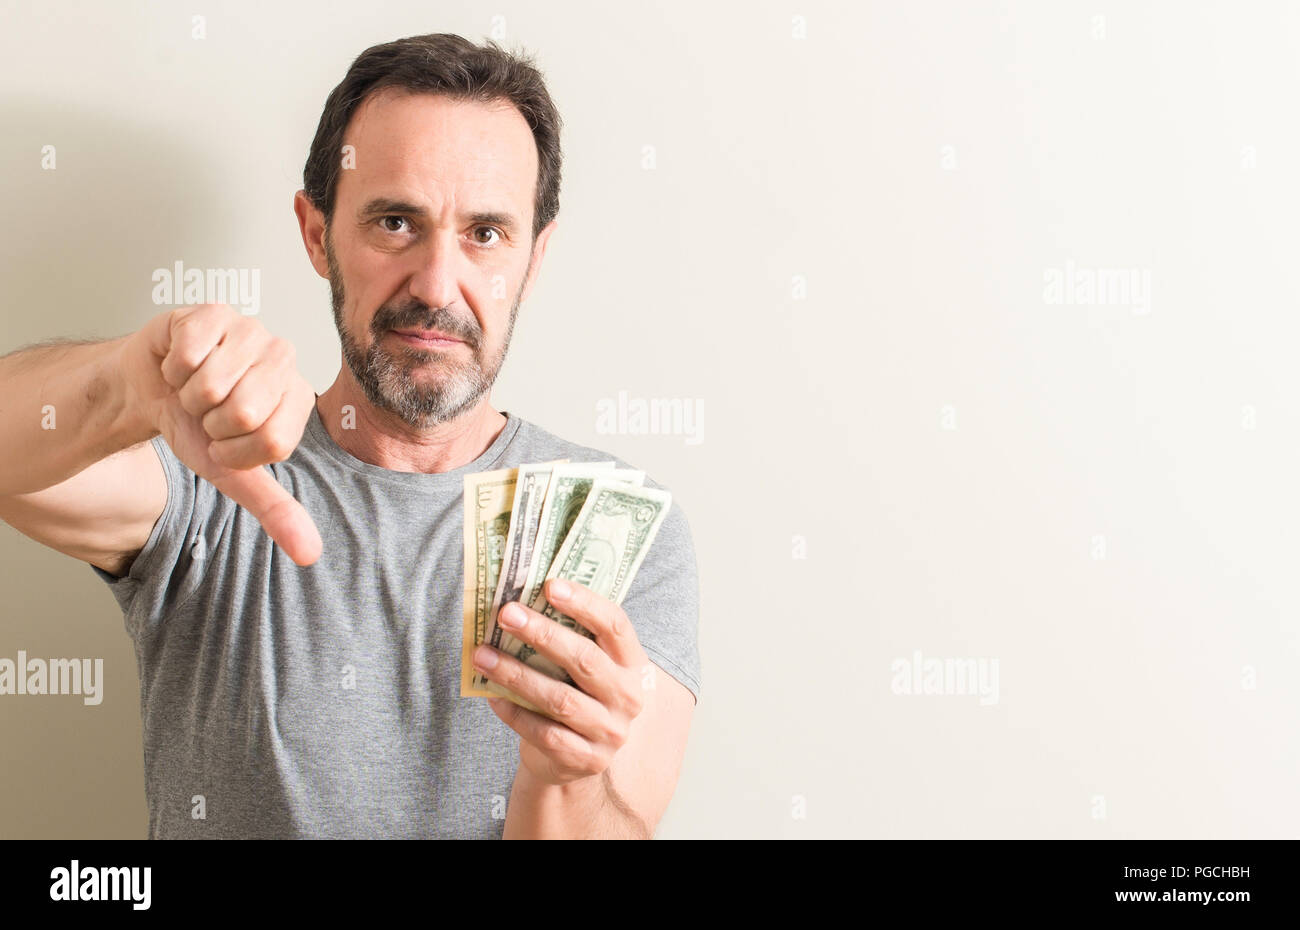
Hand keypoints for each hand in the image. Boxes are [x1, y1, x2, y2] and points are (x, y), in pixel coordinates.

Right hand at [122, 303, 321, 565]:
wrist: (151, 390)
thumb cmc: (198, 428)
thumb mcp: (235, 476)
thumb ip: (276, 510)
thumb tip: (310, 554)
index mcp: (298, 396)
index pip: (272, 441)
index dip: (234, 451)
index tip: (224, 442)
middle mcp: (284, 357)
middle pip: (246, 411)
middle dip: (210, 423)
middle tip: (206, 413)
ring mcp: (251, 329)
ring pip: (214, 384)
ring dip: (189, 396)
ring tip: (192, 389)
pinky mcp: (212, 312)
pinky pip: (188, 354)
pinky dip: (172, 368)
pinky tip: (179, 364)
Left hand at [475, 578, 649, 785]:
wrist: (582, 760)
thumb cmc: (579, 696)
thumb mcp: (587, 668)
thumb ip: (569, 639)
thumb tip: (520, 602)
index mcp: (633, 664)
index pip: (616, 625)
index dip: (585, 603)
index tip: (550, 585)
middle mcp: (628, 697)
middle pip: (585, 659)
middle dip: (542, 633)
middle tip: (507, 614)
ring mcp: (609, 732)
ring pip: (559, 699)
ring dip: (517, 674)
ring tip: (483, 655)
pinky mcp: (585, 760)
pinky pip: (544, 733)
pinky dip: (515, 713)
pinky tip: (492, 696)